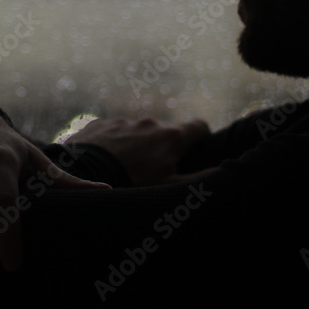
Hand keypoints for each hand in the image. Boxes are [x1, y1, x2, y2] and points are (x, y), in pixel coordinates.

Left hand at [67, 116, 212, 185]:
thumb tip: (225, 170)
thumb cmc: (131, 184)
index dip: (201, 137)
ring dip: (137, 145)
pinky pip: (113, 131)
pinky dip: (114, 143)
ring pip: (138, 131)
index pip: (199, 126)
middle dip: (164, 147)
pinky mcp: (100, 123)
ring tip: (126, 170)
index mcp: (171, 136)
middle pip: (166, 131)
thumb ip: (199, 178)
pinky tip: (106, 162)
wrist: (83, 175)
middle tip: (156, 170)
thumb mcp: (169, 186)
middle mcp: (150, 122)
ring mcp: (123, 121)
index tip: (198, 149)